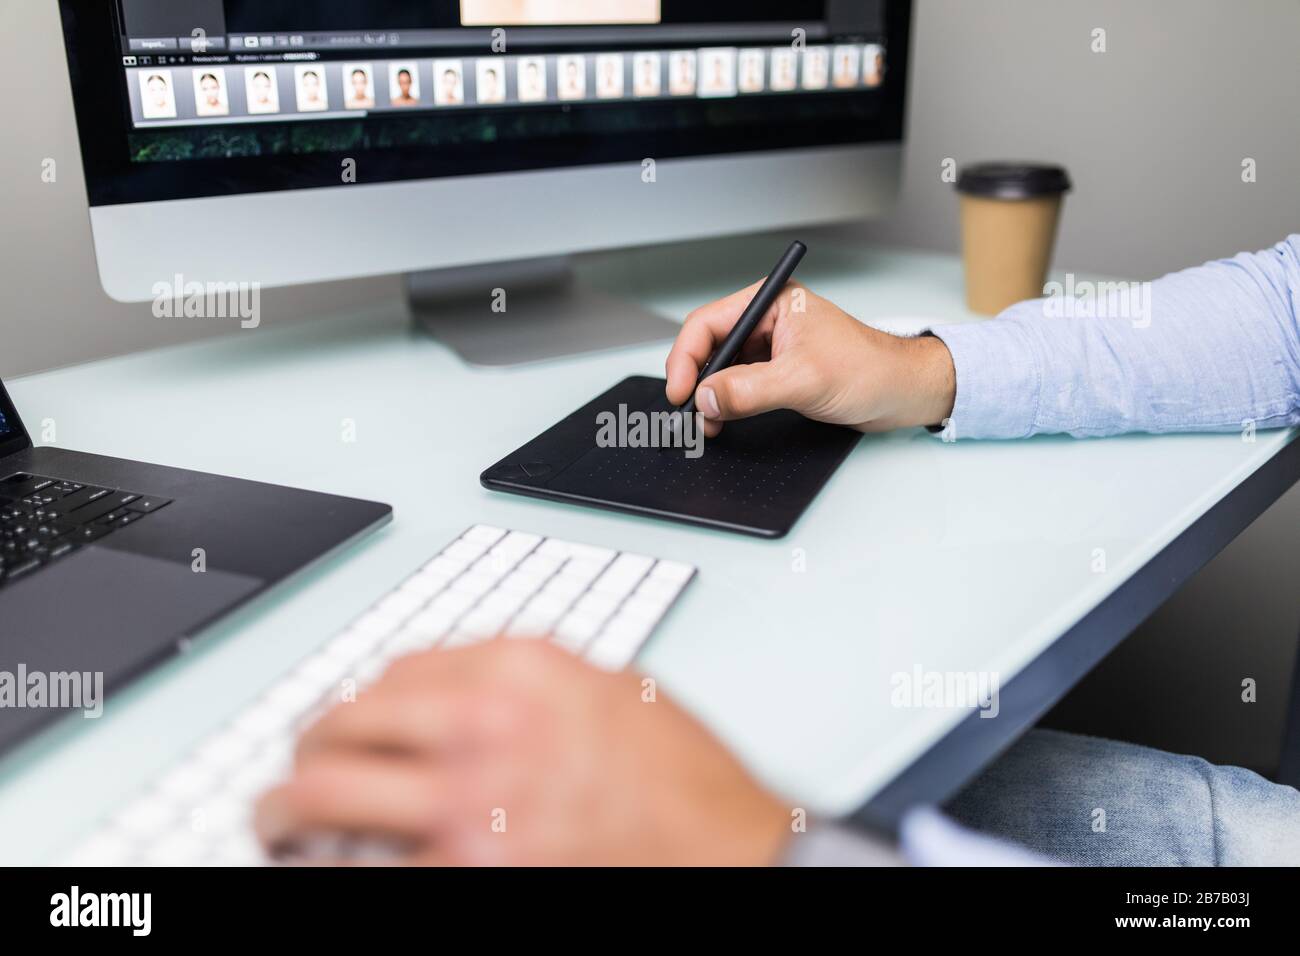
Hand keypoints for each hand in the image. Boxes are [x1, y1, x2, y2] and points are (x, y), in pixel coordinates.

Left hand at [255, 641, 791, 865]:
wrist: (728, 851)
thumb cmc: (684, 780)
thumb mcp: (610, 690)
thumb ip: (527, 682)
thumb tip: (455, 694)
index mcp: (520, 665)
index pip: (396, 668)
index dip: (359, 701)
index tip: (349, 722)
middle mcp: (483, 720)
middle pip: (345, 723)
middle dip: (305, 751)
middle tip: (294, 773)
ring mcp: (468, 801)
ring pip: (325, 794)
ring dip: (286, 811)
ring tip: (279, 823)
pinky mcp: (467, 872)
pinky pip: (364, 869)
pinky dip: (333, 867)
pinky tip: (328, 868)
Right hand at [666, 280, 955, 436]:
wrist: (902, 393)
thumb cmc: (871, 370)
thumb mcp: (804, 380)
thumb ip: (750, 389)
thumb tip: (707, 397)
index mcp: (773, 303)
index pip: (709, 323)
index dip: (687, 358)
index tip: (680, 391)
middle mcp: (768, 321)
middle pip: (709, 346)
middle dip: (696, 380)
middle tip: (690, 411)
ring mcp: (771, 348)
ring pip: (720, 369)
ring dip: (710, 396)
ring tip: (709, 422)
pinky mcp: (777, 372)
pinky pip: (737, 385)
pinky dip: (726, 404)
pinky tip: (724, 419)